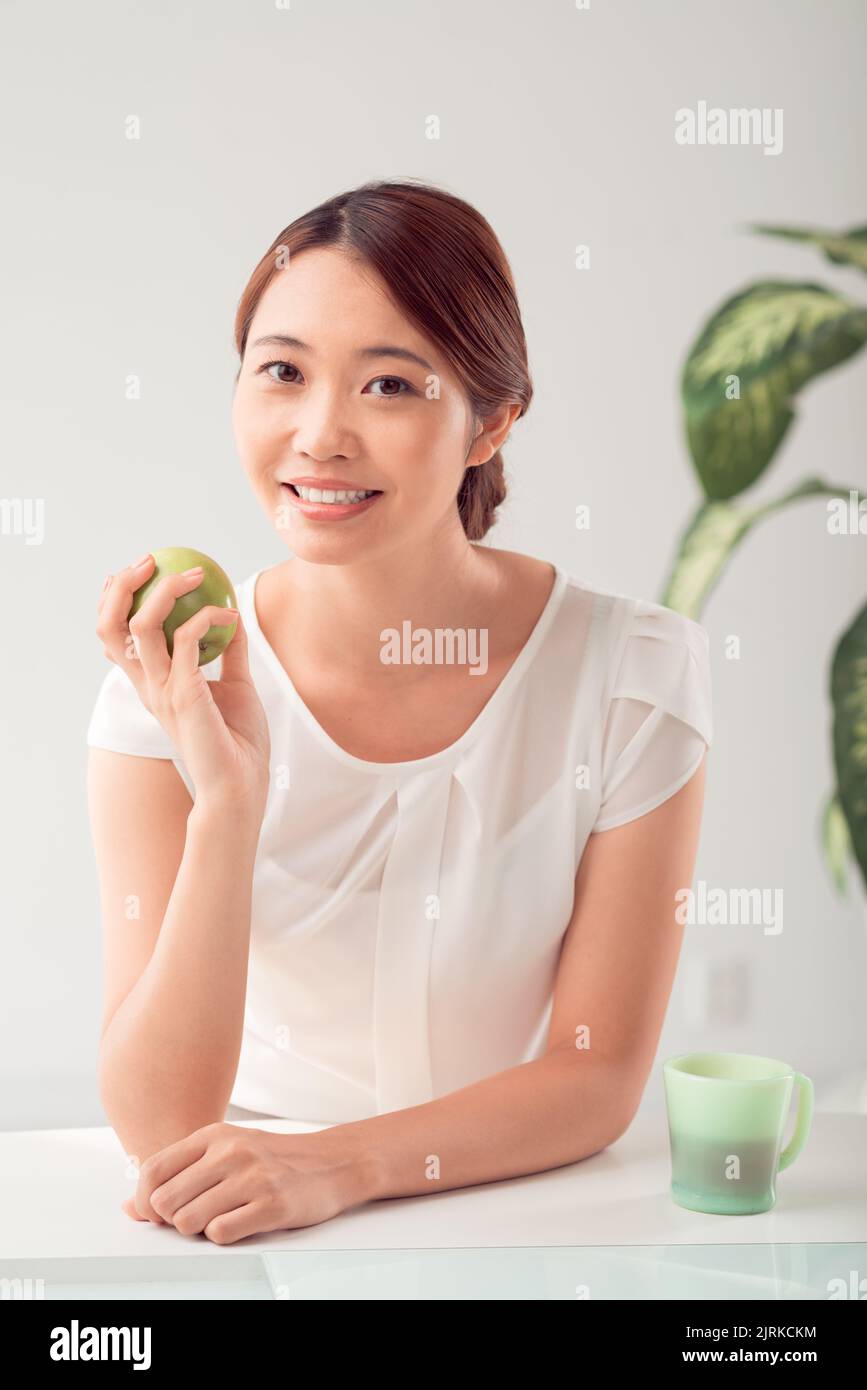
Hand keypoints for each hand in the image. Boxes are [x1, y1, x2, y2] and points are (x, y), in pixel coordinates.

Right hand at [96, 555, 270, 808]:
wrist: (241, 785)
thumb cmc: (237, 742)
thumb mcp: (234, 686)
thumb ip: (228, 652)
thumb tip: (233, 615)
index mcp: (151, 683)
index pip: (113, 635)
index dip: (114, 599)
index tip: (140, 571)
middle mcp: (148, 685)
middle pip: (109, 625)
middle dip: (121, 586)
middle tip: (151, 560)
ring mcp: (162, 690)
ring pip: (141, 625)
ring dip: (167, 590)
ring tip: (197, 575)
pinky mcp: (184, 695)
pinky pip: (189, 640)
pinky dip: (209, 617)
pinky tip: (230, 614)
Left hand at [121, 1122, 374, 1243]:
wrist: (332, 1163)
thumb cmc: (274, 1160)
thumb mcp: (226, 1152)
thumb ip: (180, 1174)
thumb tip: (131, 1207)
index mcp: (213, 1136)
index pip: (152, 1170)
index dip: (145, 1201)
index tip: (156, 1215)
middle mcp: (229, 1152)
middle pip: (166, 1202)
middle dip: (173, 1221)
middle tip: (195, 1218)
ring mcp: (251, 1177)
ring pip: (189, 1222)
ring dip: (199, 1231)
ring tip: (221, 1218)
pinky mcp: (271, 1204)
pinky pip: (220, 1234)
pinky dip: (224, 1237)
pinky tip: (241, 1223)